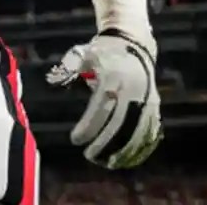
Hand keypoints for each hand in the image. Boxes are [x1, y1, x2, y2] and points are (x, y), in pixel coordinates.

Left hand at [47, 30, 162, 168]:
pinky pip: (150, 130)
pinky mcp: (154, 104)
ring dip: (124, 150)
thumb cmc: (102, 52)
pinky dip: (140, 146)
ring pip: (137, 130)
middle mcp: (132, 90)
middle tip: (89, 156)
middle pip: (120, 124)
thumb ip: (69, 67)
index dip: (89, 127)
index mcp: (113, 78)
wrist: (133, 43)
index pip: (101, 109)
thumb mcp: (83, 53)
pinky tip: (128, 159)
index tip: (75, 140)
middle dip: (104, 143)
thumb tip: (52, 80)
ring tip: (108, 163)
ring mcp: (146, 98)